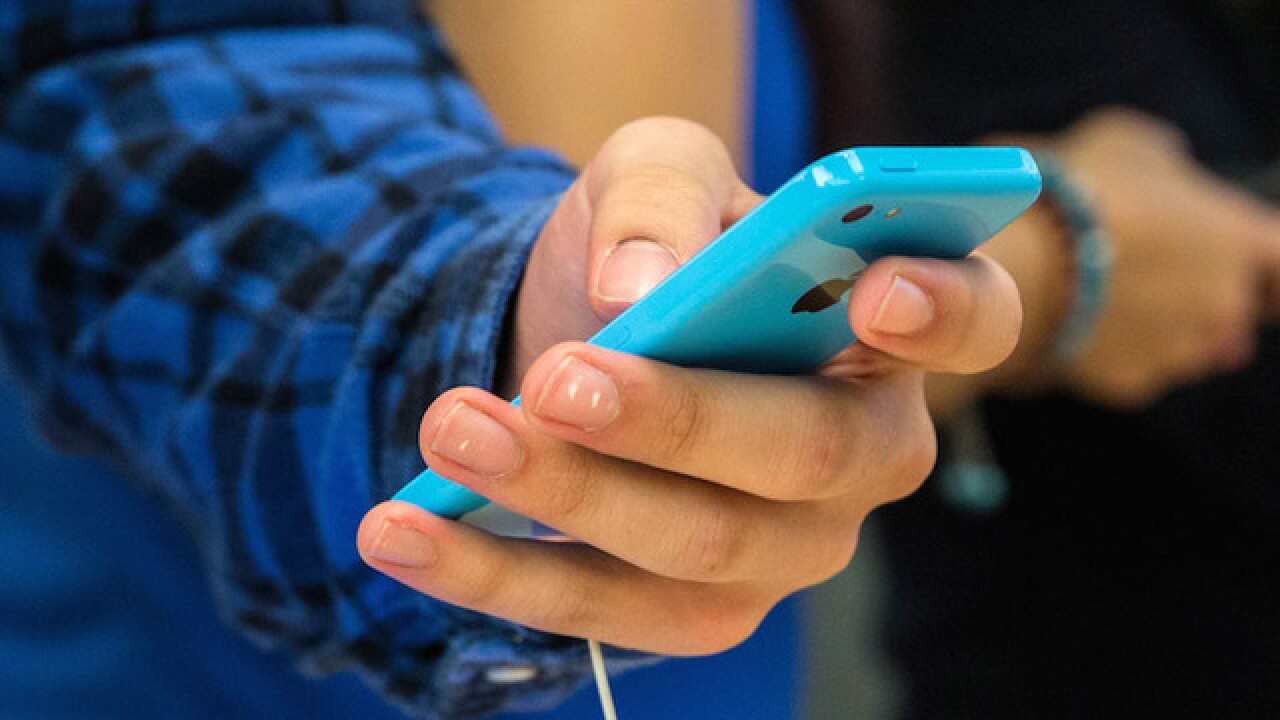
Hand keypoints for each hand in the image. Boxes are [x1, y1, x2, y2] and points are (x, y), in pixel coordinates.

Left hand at [357, 118, 1021, 653]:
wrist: (579, 328)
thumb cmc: (652, 248)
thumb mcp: (651, 173)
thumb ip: (662, 200)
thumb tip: (640, 289)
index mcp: (887, 327)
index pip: (972, 318)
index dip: (943, 311)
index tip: (874, 293)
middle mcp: (863, 450)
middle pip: (807, 456)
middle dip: (676, 420)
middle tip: (558, 379)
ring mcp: (788, 545)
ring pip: (700, 549)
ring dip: (566, 497)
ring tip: (453, 430)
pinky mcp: (698, 606)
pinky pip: (608, 613)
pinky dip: (494, 574)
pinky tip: (403, 530)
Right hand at [1006, 109, 1279, 407]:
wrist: (1017, 265)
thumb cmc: (1076, 192)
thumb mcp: (1125, 141)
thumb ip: (1162, 160)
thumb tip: (1165, 165)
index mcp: (1236, 235)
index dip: (1266, 266)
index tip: (1257, 271)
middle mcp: (1224, 301)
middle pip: (1233, 308)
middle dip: (1199, 297)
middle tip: (1146, 279)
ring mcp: (1180, 348)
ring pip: (1185, 344)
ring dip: (1155, 326)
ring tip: (1099, 300)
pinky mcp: (1132, 382)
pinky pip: (1132, 366)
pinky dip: (1109, 351)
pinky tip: (1073, 323)